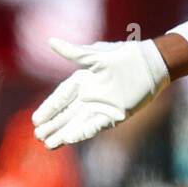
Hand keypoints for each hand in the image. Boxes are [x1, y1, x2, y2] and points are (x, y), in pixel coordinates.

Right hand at [32, 37, 169, 148]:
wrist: (152, 63)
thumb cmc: (125, 54)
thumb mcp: (97, 54)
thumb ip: (74, 52)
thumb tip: (51, 42)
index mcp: (83, 81)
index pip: (61, 97)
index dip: (48, 109)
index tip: (35, 120)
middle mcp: (90, 96)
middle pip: (67, 114)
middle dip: (53, 125)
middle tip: (38, 136)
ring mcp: (102, 106)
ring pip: (78, 122)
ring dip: (64, 133)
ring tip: (49, 145)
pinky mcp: (116, 114)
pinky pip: (96, 125)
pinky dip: (83, 132)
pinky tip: (70, 139)